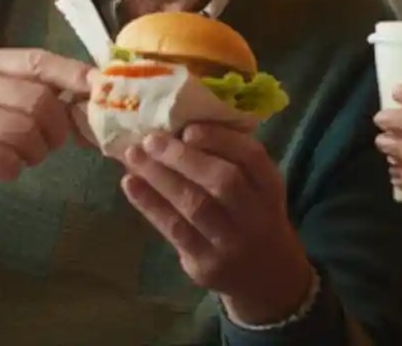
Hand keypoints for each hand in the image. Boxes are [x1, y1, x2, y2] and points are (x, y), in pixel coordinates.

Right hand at [0, 48, 93, 252]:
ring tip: (21, 155)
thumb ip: (31, 90)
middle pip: (40, 101)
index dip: (74, 74)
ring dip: (36, 152)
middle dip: (56, 128)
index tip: (100, 87)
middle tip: (51, 143)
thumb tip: (92, 96)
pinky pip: (10, 161)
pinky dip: (14, 169)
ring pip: (29, 133)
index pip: (38, 60)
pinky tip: (0, 167)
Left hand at [121, 124, 314, 324]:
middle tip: (151, 139)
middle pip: (224, 182)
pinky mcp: (207, 264)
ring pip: (195, 206)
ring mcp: (231, 242)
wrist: (265, 274)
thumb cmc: (252, 215)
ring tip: (133, 156)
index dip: (220, 139)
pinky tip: (131, 185)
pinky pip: (176, 230)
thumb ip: (230, 159)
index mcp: (269, 186)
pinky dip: (150, 205)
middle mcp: (256, 214)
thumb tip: (178, 126)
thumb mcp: (256, 186)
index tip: (188, 128)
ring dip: (160, 178)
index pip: (252, 157)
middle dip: (184, 158)